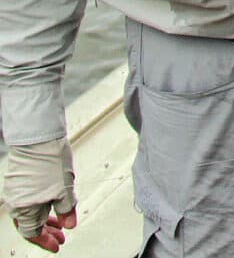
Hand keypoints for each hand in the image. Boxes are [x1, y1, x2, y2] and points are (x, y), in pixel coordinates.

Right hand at [4, 138, 77, 252]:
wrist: (39, 136)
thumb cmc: (49, 161)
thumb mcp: (64, 190)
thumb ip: (67, 210)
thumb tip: (69, 224)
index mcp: (23, 208)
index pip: (32, 233)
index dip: (45, 241)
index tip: (58, 244)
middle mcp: (16, 201)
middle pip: (31, 224)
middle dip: (47, 232)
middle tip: (61, 237)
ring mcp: (18, 191)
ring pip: (31, 212)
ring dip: (47, 219)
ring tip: (61, 223)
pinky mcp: (21, 181)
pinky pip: (31, 200)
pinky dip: (43, 206)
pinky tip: (55, 205)